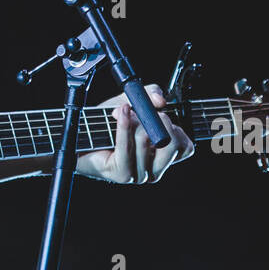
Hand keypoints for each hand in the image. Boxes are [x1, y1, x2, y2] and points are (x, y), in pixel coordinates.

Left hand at [75, 85, 192, 183]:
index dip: (176, 128)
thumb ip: (150, 95)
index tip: (163, 116)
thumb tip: (160, 100)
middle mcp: (155, 169)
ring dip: (134, 123)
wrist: (82, 137)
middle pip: (172, 145)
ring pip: (146, 142)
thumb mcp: (133, 102)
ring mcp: (139, 174)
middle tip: (146, 113)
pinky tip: (120, 115)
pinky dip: (123, 126)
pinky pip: (127, 146)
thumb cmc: (108, 124)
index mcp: (163, 157)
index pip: (186, 147)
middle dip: (159, 122)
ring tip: (123, 115)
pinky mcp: (122, 174)